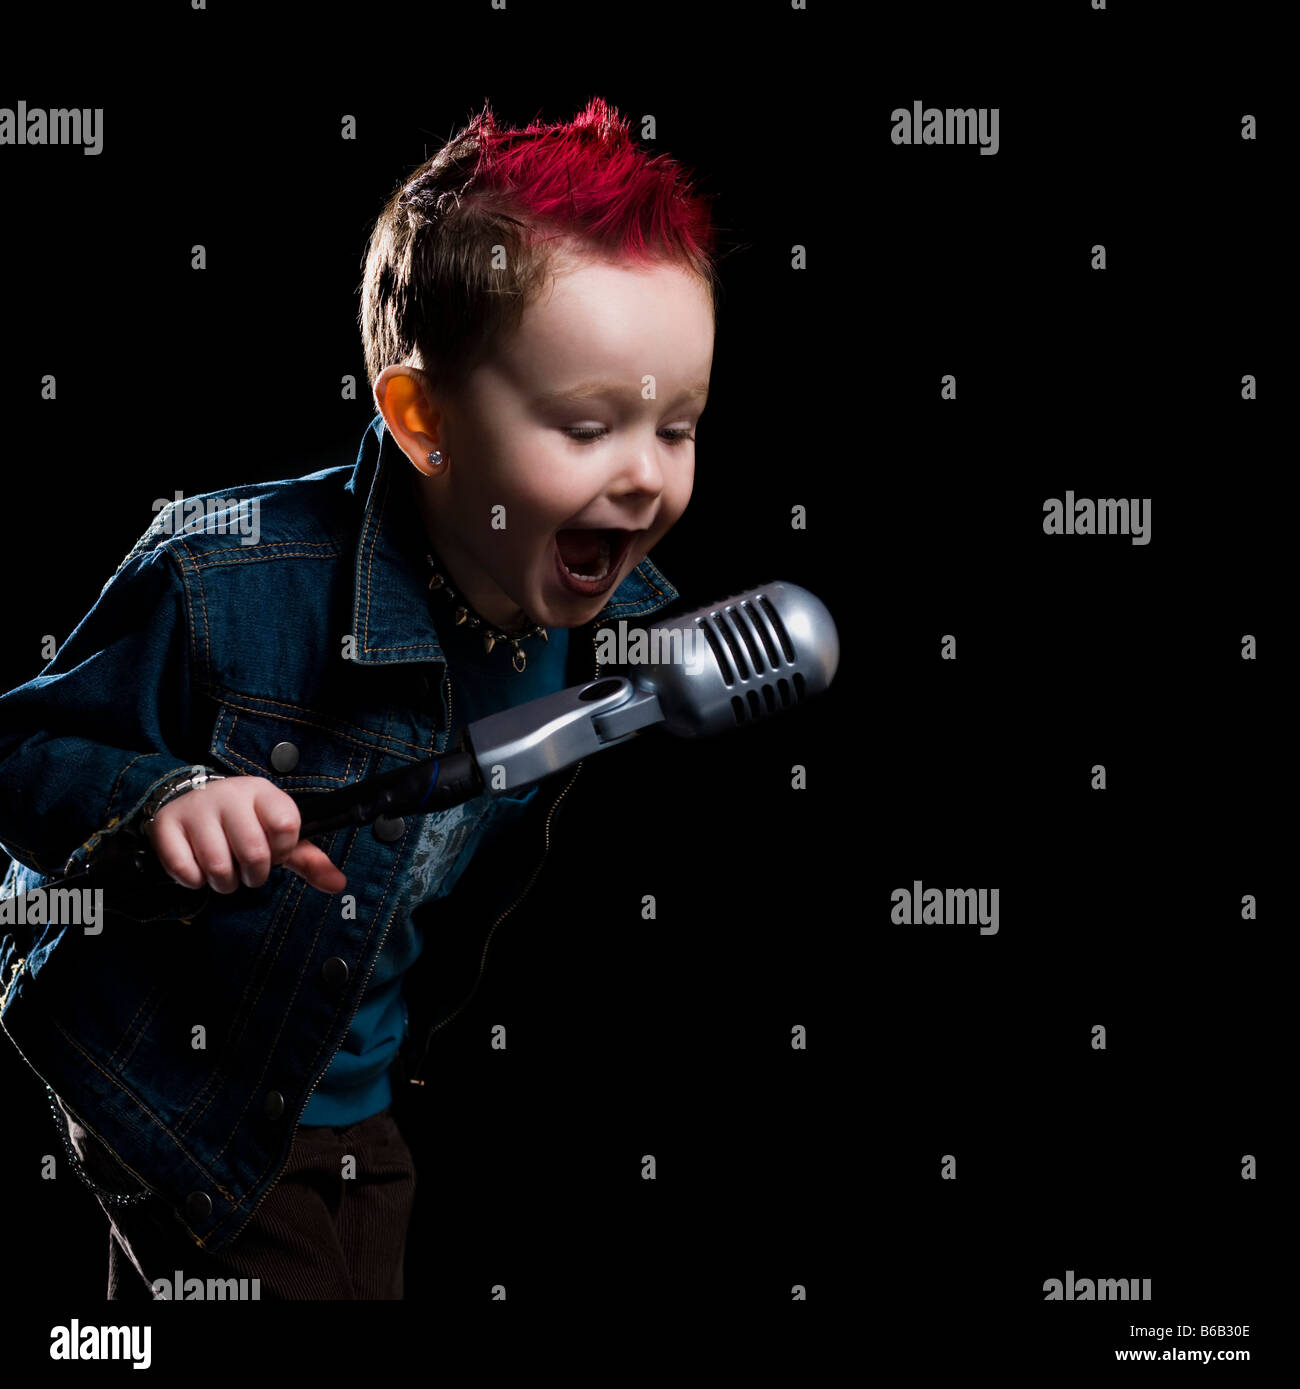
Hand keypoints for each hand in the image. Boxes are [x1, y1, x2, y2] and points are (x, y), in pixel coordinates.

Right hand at [144, 776, 346, 895]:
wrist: (191, 801)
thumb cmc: (244, 824)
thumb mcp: (278, 835)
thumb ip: (309, 860)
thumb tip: (339, 884)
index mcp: (262, 793)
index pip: (286, 825)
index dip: (283, 849)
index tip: (275, 851)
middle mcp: (229, 795)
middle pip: (254, 852)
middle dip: (254, 875)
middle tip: (248, 870)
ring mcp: (196, 809)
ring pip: (218, 867)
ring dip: (224, 883)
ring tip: (225, 871)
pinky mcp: (167, 826)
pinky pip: (185, 871)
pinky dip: (195, 881)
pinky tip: (198, 867)